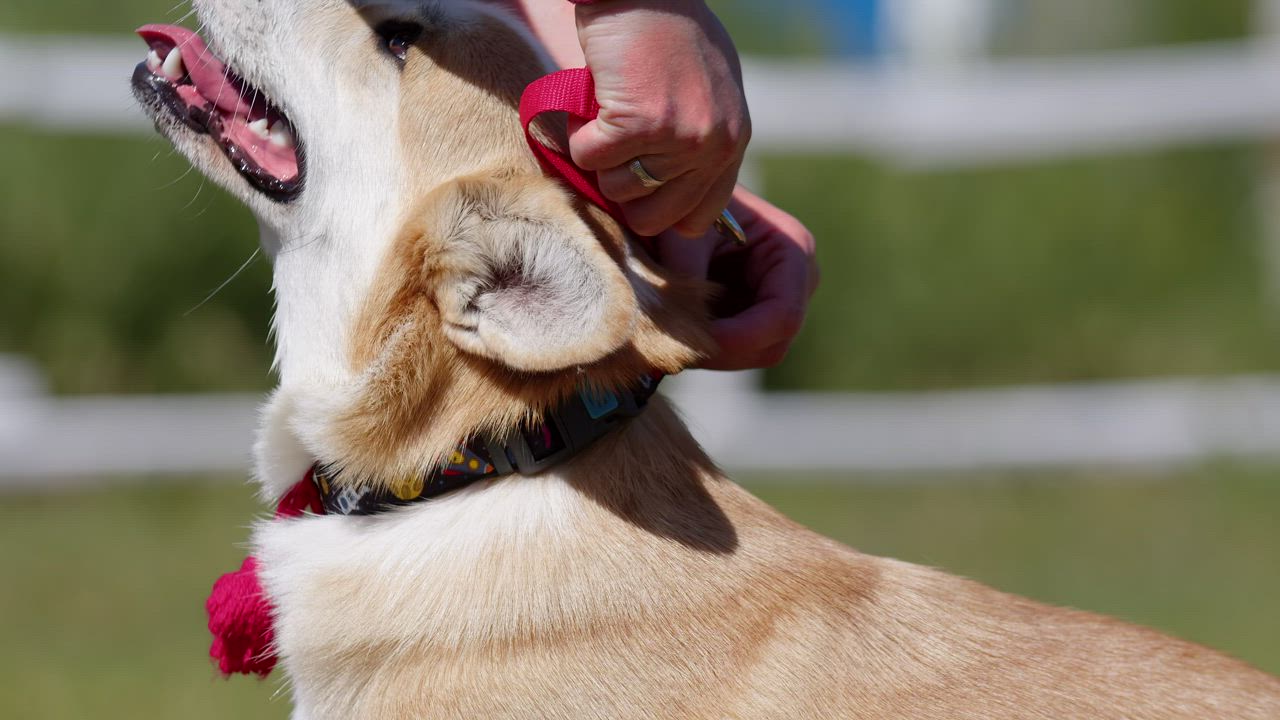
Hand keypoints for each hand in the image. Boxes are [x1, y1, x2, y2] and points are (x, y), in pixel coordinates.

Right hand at [571, 0, 750, 237]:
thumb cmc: (665, 31)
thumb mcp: (705, 92)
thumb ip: (699, 140)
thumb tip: (667, 186)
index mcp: (733, 141)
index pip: (698, 218)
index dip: (660, 210)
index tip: (638, 189)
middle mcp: (713, 145)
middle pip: (653, 218)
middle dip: (624, 192)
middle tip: (615, 152)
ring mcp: (678, 138)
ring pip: (616, 189)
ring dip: (599, 157)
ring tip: (607, 115)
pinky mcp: (639, 124)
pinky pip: (589, 158)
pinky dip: (578, 134)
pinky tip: (592, 103)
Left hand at [656, 187, 818, 369]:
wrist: (679, 192)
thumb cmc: (686, 202)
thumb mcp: (683, 231)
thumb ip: (685, 271)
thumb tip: (679, 320)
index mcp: (792, 249)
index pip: (783, 316)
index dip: (739, 339)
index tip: (691, 344)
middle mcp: (797, 281)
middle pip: (770, 344)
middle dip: (721, 351)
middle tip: (670, 347)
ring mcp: (777, 302)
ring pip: (751, 353)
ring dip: (710, 352)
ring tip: (666, 332)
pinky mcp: (755, 316)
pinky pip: (735, 349)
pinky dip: (704, 346)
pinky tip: (674, 328)